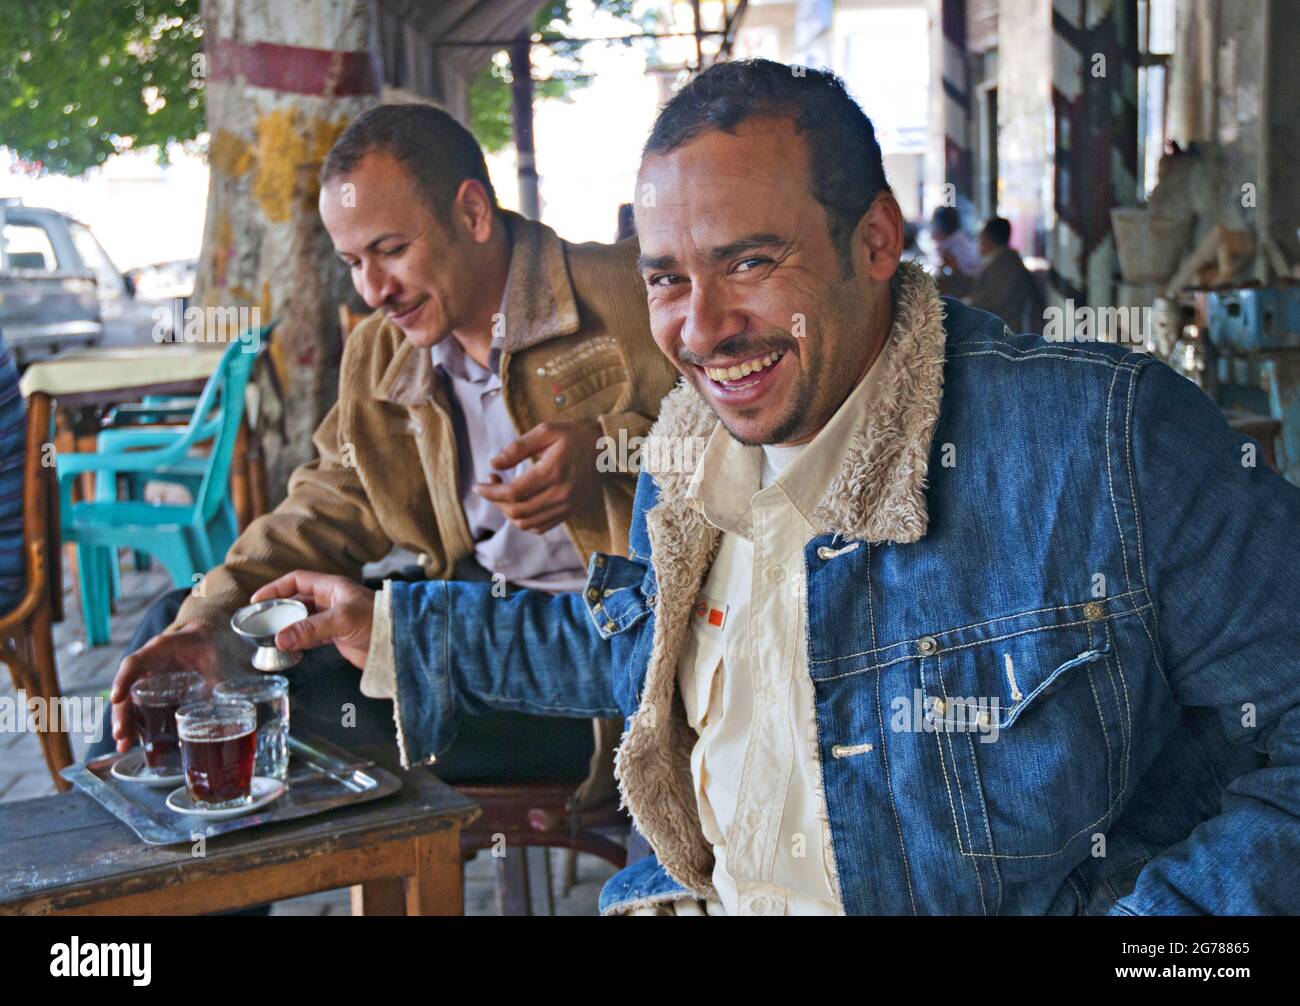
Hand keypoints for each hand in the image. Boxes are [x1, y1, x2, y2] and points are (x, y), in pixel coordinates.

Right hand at [110, 623, 218, 752]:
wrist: (204, 641)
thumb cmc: (206, 645)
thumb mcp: (213, 655)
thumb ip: (219, 675)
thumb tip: (231, 700)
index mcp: (158, 650)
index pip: (134, 663)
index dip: (123, 679)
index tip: (118, 697)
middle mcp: (147, 667)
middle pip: (127, 690)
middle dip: (122, 713)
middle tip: (121, 735)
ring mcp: (147, 683)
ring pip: (130, 704)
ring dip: (126, 725)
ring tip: (124, 745)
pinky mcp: (153, 696)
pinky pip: (141, 710)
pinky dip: (137, 726)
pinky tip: (134, 744)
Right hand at [250, 571, 374, 668]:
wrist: (399, 642)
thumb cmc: (377, 621)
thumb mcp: (341, 620)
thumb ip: (310, 628)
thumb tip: (280, 639)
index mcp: (332, 587)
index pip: (297, 581)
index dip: (276, 588)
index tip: (258, 600)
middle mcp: (331, 600)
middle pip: (297, 601)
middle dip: (278, 609)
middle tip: (260, 621)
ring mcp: (333, 619)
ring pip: (302, 620)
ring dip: (287, 627)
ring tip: (270, 636)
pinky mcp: (337, 636)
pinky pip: (311, 636)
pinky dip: (298, 641)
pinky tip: (288, 647)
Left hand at [472, 419, 602, 534]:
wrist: (606, 448)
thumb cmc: (574, 436)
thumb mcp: (546, 431)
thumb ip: (517, 447)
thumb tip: (494, 463)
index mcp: (553, 472)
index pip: (513, 492)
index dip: (491, 492)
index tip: (479, 485)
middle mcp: (561, 494)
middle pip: (517, 511)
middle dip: (496, 501)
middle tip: (490, 484)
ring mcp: (567, 507)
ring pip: (527, 523)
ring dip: (508, 513)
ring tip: (502, 495)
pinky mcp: (570, 512)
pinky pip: (540, 527)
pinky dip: (524, 522)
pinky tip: (518, 506)